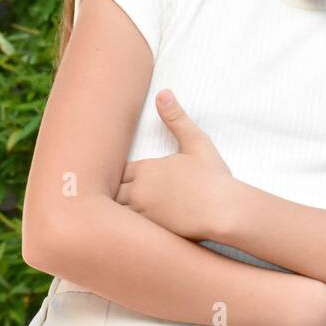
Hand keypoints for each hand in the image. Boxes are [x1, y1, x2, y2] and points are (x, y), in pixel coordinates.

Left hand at [116, 89, 234, 241]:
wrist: (224, 211)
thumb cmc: (212, 177)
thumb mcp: (196, 142)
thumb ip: (177, 118)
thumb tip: (163, 93)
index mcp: (146, 169)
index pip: (115, 169)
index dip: (114, 172)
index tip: (114, 173)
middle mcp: (138, 192)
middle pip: (109, 191)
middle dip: (107, 190)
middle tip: (102, 191)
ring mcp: (143, 214)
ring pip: (113, 213)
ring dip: (110, 211)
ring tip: (105, 211)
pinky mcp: (150, 232)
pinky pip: (125, 231)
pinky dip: (122, 228)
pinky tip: (122, 230)